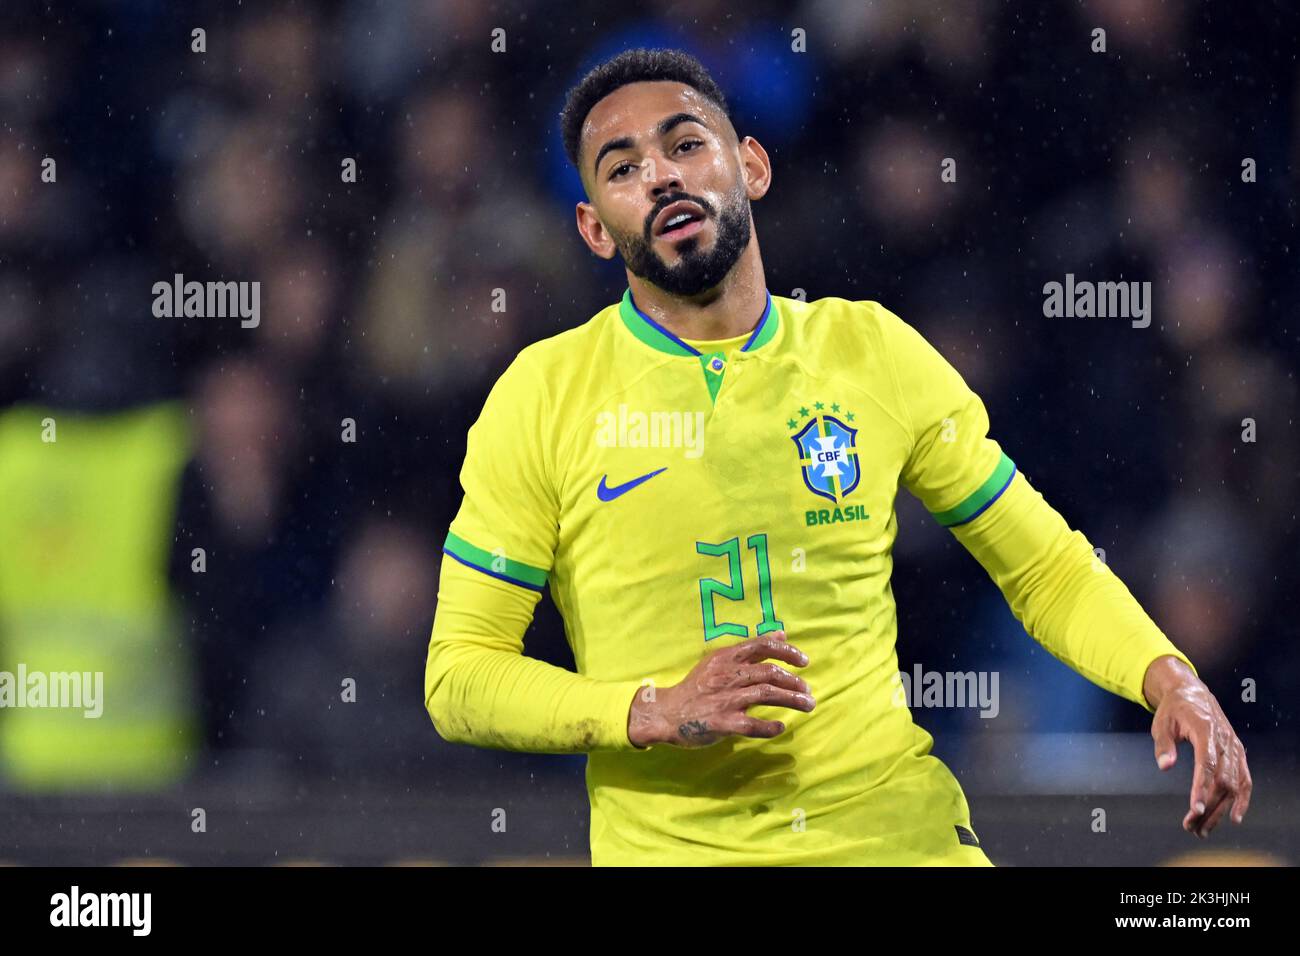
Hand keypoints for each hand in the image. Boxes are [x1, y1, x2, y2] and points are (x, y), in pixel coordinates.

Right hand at [626, 630, 814, 747]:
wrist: (667, 713)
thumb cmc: (698, 687)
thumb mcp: (721, 660)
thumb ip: (751, 649)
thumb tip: (782, 634)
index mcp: (727, 657)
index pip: (762, 646)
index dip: (787, 652)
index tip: (805, 662)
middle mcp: (727, 675)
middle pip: (770, 672)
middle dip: (794, 682)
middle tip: (808, 691)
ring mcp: (725, 699)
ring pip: (766, 695)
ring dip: (792, 700)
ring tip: (807, 705)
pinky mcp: (722, 722)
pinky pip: (752, 725)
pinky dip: (770, 726)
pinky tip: (781, 727)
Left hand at [1144, 656, 1252, 837]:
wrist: (1193, 694)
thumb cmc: (1174, 711)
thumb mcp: (1161, 724)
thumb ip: (1163, 745)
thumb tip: (1165, 767)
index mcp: (1205, 730)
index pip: (1206, 764)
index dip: (1201, 788)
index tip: (1194, 809)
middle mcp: (1225, 741)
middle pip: (1222, 780)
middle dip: (1208, 806)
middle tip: (1191, 826)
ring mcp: (1234, 748)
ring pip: (1234, 784)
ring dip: (1221, 809)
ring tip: (1204, 829)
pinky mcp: (1238, 754)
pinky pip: (1245, 780)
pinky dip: (1242, 799)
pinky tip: (1234, 817)